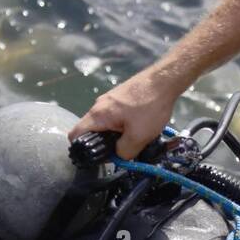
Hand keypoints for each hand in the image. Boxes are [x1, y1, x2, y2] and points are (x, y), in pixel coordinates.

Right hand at [69, 67, 186, 159]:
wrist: (164, 80)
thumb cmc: (150, 106)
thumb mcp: (138, 137)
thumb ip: (124, 152)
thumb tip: (117, 156)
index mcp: (98, 115)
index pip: (75, 134)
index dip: (81, 149)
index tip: (94, 158)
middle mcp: (99, 106)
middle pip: (91, 130)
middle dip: (103, 144)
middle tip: (119, 152)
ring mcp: (109, 100)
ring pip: (105, 124)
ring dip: (115, 135)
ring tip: (132, 139)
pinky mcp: (119, 98)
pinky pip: (115, 117)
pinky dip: (122, 125)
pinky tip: (137, 127)